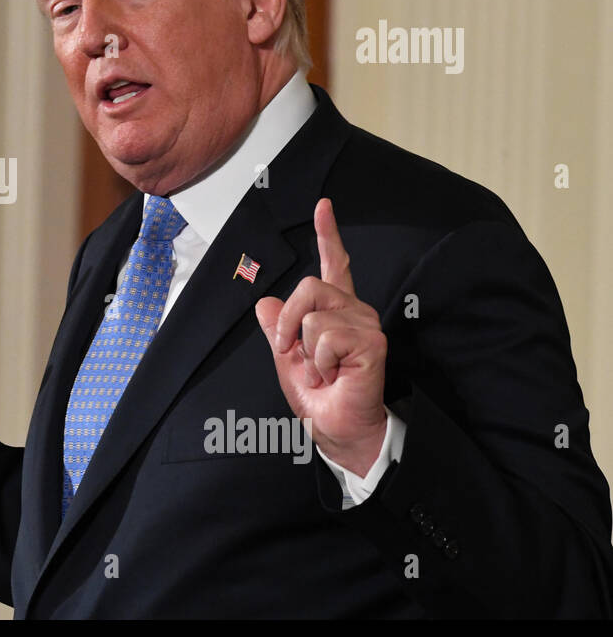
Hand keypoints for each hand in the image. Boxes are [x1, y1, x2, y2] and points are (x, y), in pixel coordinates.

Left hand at [253, 198, 387, 475]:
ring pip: (313, 315)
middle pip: (309, 286)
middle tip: (296, 355)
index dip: (329, 234)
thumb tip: (264, 304)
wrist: (337, 431)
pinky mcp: (371, 342)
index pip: (334, 265)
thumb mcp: (286, 361)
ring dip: (305, 350)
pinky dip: (319, 361)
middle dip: (288, 324)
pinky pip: (325, 336)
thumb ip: (278, 331)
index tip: (323, 206)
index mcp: (335, 312)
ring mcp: (365, 325)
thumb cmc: (320, 398)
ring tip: (324, 371)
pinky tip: (335, 375)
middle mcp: (354, 311)